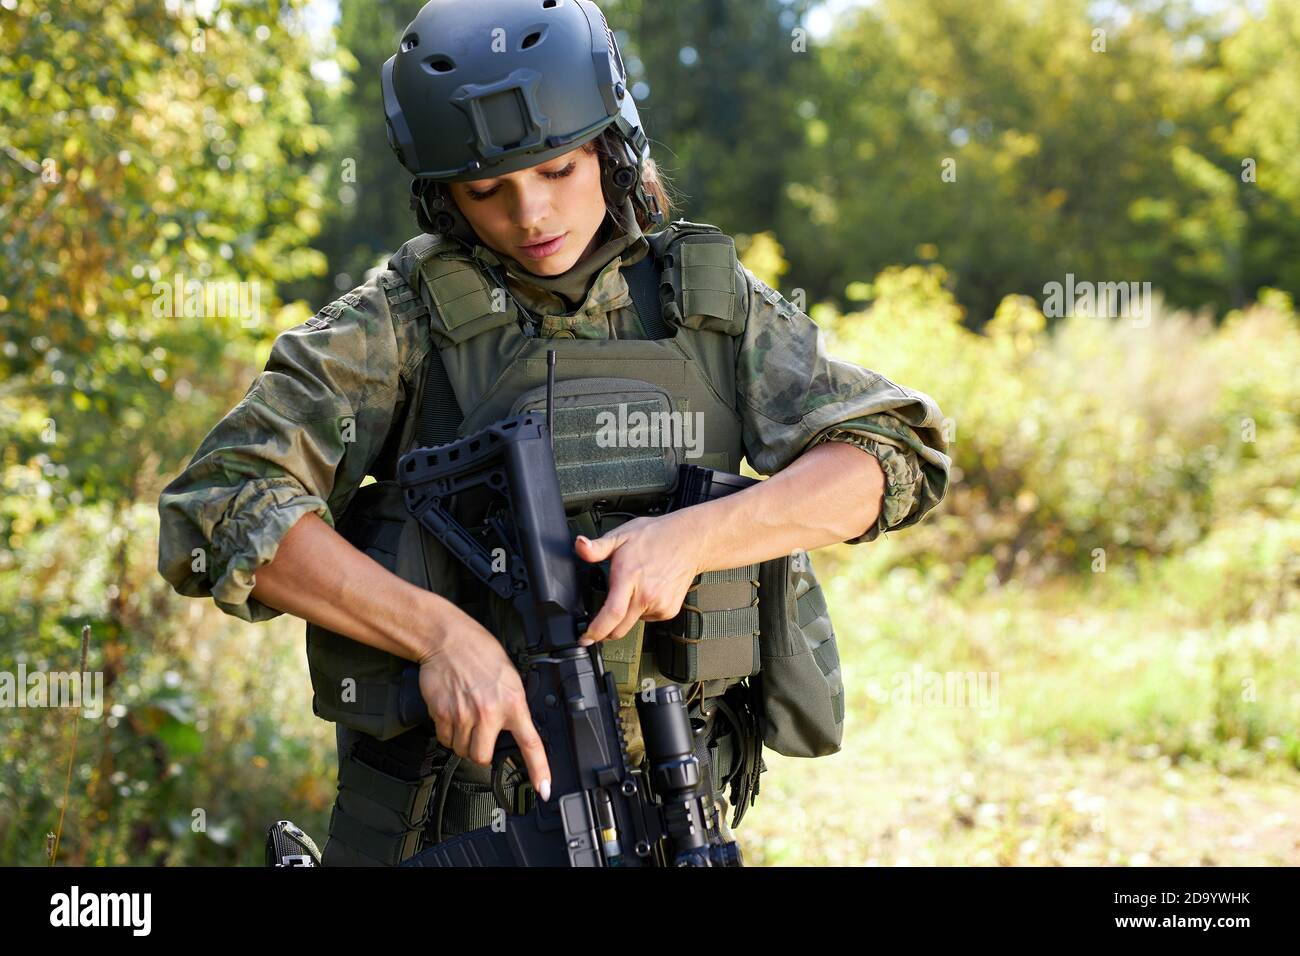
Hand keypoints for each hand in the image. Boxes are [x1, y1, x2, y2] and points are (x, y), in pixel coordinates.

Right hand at [416, 607, 551, 801]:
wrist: (448, 639)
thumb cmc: (480, 653)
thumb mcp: (510, 677)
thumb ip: (513, 705)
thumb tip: (514, 728)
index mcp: (513, 703)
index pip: (531, 743)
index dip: (539, 769)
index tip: (544, 788)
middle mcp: (489, 712)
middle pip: (482, 757)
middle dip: (480, 751)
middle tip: (480, 735)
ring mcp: (464, 715)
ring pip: (461, 750)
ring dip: (462, 741)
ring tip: (465, 717)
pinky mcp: (443, 714)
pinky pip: (444, 739)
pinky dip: (447, 733)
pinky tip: (452, 713)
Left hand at [574, 511, 706, 644]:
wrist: (689, 541)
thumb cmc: (656, 537)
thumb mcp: (621, 536)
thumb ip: (596, 547)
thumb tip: (580, 545)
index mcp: (629, 577)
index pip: (612, 613)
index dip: (596, 630)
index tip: (585, 638)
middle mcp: (646, 594)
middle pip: (620, 628)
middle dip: (605, 632)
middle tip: (598, 624)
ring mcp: (660, 604)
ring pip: (633, 623)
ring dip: (625, 616)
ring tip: (631, 592)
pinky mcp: (669, 610)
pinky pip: (648, 618)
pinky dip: (643, 611)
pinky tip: (647, 593)